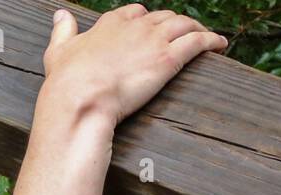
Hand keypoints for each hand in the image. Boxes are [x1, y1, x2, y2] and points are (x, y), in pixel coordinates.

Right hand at [40, 5, 227, 125]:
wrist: (81, 97)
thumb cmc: (68, 80)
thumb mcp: (59, 49)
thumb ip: (64, 30)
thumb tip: (61, 15)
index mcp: (111, 23)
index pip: (136, 12)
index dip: (148, 20)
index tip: (155, 29)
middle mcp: (135, 26)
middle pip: (164, 17)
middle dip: (177, 24)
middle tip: (187, 36)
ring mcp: (153, 40)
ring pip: (184, 24)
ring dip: (199, 29)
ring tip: (210, 38)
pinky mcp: (168, 58)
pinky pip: (197, 42)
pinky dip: (212, 40)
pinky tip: (221, 45)